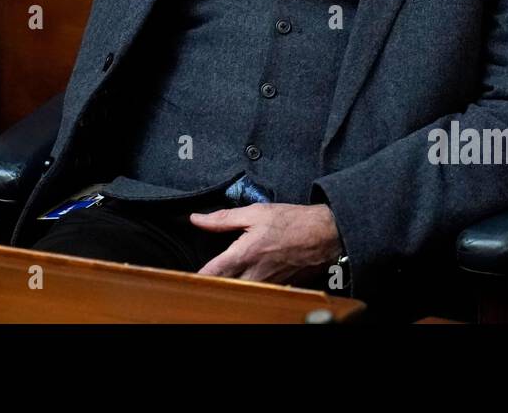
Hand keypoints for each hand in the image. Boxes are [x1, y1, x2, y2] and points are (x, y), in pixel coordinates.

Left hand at [192, 203, 342, 284]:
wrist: (325, 236)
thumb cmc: (292, 222)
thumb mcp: (255, 213)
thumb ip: (223, 219)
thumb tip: (196, 219)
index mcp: (243, 255)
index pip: (211, 273)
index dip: (196, 277)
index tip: (183, 277)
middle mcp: (253, 275)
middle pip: (222, 287)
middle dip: (211, 284)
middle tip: (200, 280)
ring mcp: (266, 286)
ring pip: (239, 292)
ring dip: (229, 287)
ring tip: (220, 281)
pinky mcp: (278, 289)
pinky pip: (257, 294)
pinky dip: (248, 289)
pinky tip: (245, 283)